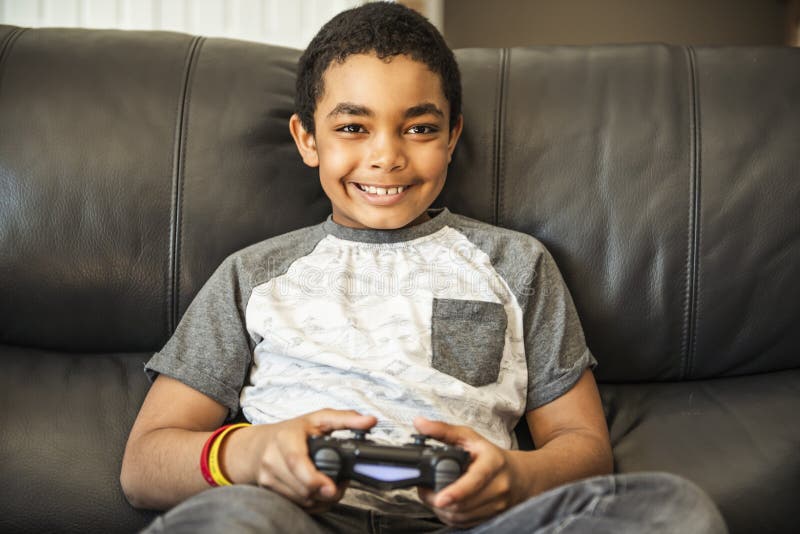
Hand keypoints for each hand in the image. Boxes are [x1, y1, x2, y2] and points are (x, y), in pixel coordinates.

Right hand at [245, 409, 375, 512]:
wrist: (257, 446)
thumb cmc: (290, 432)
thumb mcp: (318, 419)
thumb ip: (346, 419)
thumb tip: (370, 421)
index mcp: (285, 437)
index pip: (296, 461)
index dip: (314, 478)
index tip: (331, 487)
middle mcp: (272, 458)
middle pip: (302, 487)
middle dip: (325, 490)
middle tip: (340, 484)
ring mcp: (268, 477)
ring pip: (301, 499)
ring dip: (320, 498)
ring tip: (330, 484)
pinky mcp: (268, 491)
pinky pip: (296, 504)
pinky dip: (311, 502)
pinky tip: (317, 490)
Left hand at [414, 417, 529, 527]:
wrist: (519, 476)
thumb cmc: (491, 456)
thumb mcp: (469, 437)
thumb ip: (443, 430)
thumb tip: (419, 423)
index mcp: (493, 463)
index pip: (475, 481)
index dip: (456, 491)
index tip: (440, 498)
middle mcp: (498, 487)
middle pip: (463, 504)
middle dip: (438, 500)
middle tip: (425, 490)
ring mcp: (497, 505)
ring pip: (462, 516)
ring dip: (442, 510)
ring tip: (433, 496)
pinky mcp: (491, 517)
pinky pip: (465, 523)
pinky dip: (451, 516)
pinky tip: (446, 505)